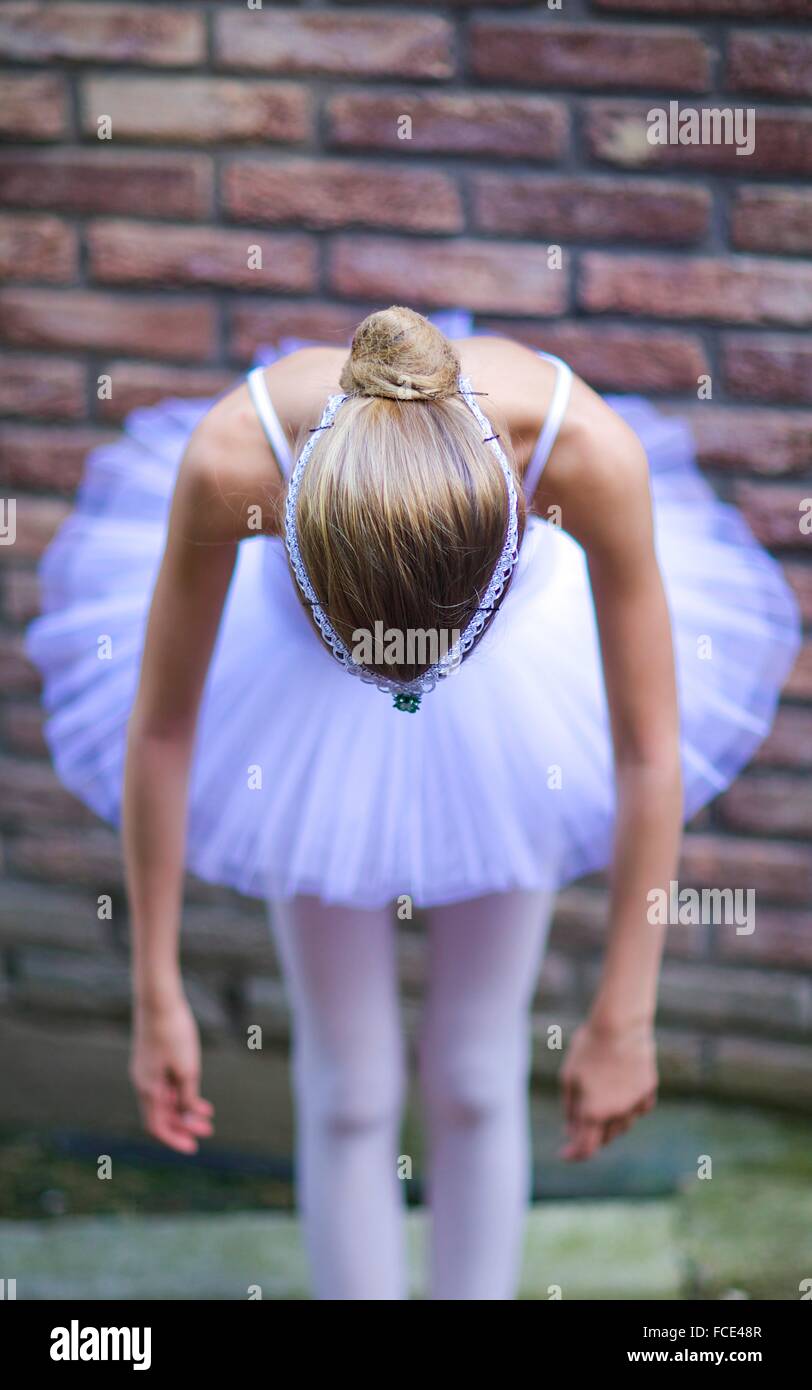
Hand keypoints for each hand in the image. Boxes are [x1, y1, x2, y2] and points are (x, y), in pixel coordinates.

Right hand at [130, 992, 214, 1153]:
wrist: (158, 999)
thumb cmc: (174, 1033)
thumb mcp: (187, 1069)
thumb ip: (186, 1097)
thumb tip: (186, 1117)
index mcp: (148, 1089)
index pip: (158, 1126)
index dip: (175, 1139)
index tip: (193, 1147)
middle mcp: (142, 1083)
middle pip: (162, 1114)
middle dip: (184, 1125)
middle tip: (207, 1131)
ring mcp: (145, 1071)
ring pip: (165, 1099)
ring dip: (185, 1109)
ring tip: (207, 1114)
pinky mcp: (151, 1058)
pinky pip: (164, 1085)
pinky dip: (180, 1093)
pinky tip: (197, 1093)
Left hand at [558, 1018, 656, 1161]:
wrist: (619, 1026)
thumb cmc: (587, 1049)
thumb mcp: (569, 1078)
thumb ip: (570, 1109)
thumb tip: (571, 1132)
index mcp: (593, 1112)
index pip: (585, 1148)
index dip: (574, 1154)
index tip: (564, 1154)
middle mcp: (617, 1113)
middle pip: (605, 1138)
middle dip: (591, 1136)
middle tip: (578, 1124)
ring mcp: (636, 1103)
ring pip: (623, 1125)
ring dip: (610, 1124)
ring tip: (599, 1103)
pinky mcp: (649, 1090)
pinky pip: (639, 1109)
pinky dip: (629, 1109)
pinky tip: (621, 1095)